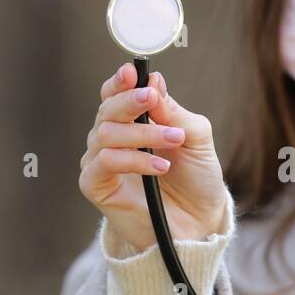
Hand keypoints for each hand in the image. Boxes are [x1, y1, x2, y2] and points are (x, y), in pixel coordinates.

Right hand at [78, 63, 228, 251]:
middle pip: (107, 110)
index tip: (132, 72)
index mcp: (131, 122)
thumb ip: (174, 112)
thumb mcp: (195, 138)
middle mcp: (111, 138)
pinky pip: (105, 163)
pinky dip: (133, 160)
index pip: (114, 94)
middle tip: (152, 100)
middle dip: (130, 102)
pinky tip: (160, 167)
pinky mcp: (96, 186)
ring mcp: (100, 162)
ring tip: (174, 141)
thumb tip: (154, 82)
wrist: (198, 221)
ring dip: (142, 133)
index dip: (120, 82)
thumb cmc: (195, 179)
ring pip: (106, 134)